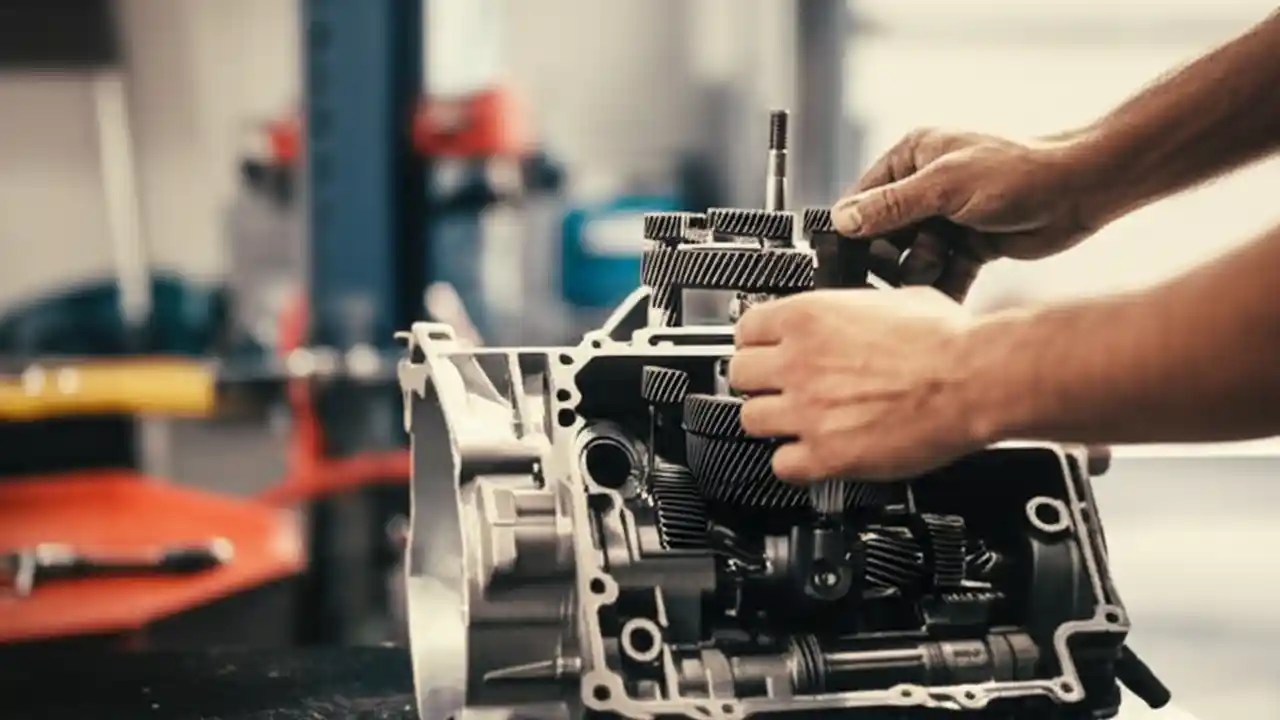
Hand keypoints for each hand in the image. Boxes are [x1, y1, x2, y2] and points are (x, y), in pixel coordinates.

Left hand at [728, 287, 988, 481]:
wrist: (973, 378)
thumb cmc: (947, 339)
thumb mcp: (890, 299)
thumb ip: (851, 311)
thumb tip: (849, 315)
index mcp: (809, 318)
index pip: (747, 329)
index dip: (757, 342)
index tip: (766, 351)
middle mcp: (798, 362)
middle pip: (739, 374)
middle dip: (759, 382)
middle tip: (781, 388)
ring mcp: (807, 410)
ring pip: (750, 420)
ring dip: (772, 422)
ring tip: (797, 422)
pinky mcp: (826, 454)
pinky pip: (781, 465)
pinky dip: (794, 464)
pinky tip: (812, 455)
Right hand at [832, 128, 1099, 298]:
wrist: (1079, 193)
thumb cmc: (1016, 174)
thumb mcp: (944, 186)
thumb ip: (891, 206)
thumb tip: (842, 221)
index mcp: (912, 158)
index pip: (863, 199)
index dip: (858, 230)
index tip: (859, 257)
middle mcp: (925, 188)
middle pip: (885, 236)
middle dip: (896, 254)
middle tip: (916, 255)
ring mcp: (946, 219)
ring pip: (912, 259)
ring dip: (923, 269)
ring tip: (943, 261)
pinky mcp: (968, 247)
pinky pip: (942, 275)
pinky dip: (944, 287)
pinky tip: (946, 297)